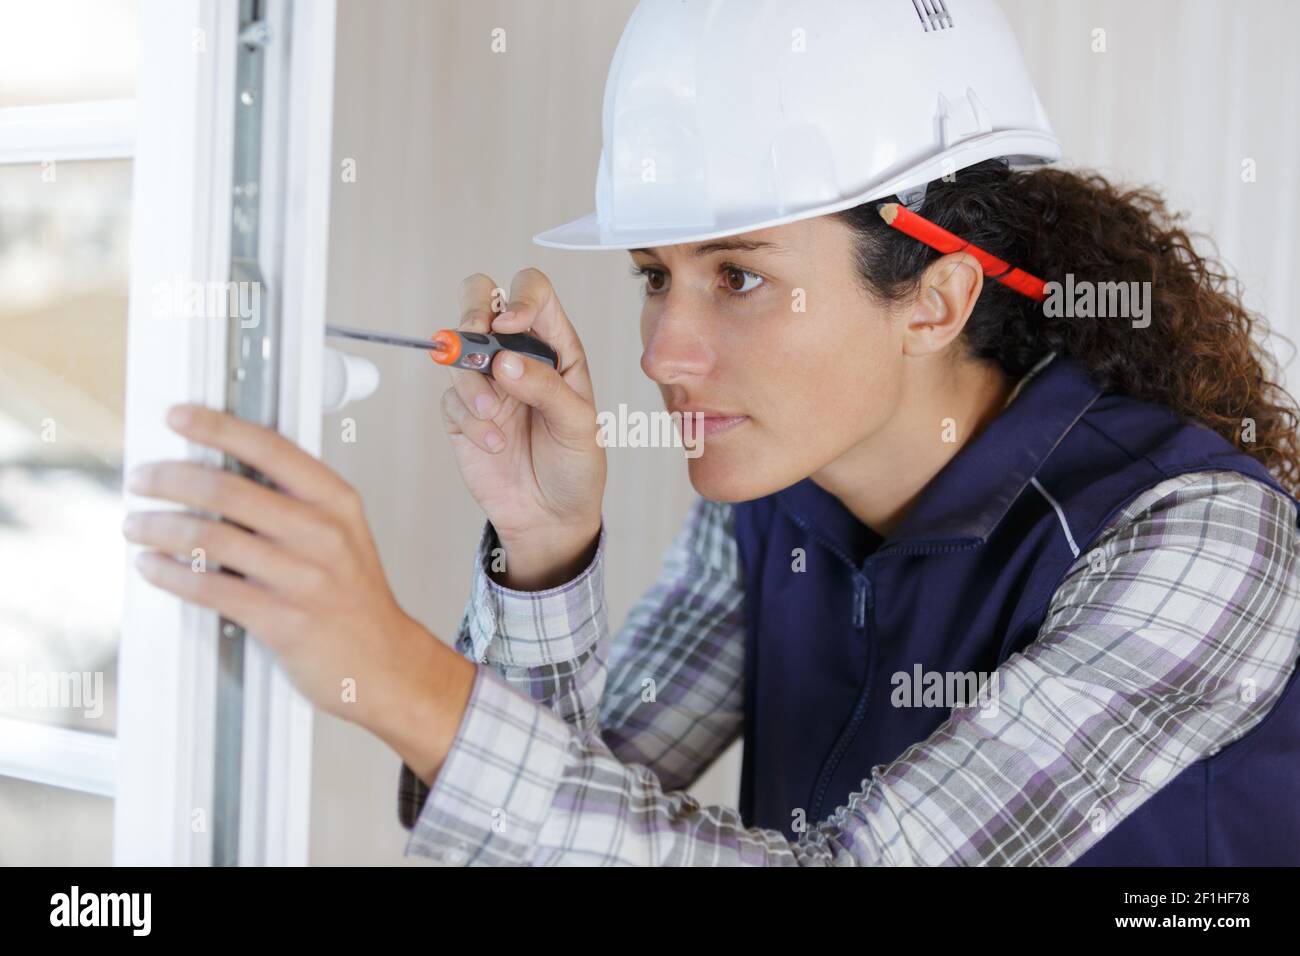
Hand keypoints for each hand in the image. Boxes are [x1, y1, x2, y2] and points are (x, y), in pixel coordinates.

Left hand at [122, 403, 473, 779]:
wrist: (385, 663)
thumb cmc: (356, 600)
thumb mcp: (343, 535)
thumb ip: (295, 504)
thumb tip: (224, 476)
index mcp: (337, 503)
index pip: (270, 448)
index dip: (218, 426)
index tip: (182, 417)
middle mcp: (322, 534)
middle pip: (228, 490)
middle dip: (171, 478)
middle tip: (144, 479)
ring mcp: (303, 577)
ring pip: (211, 538)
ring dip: (159, 528)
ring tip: (138, 525)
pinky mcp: (282, 619)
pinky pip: (209, 588)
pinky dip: (170, 573)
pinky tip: (154, 566)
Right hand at [440, 269, 606, 588]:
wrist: (550, 517)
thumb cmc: (576, 467)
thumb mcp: (578, 426)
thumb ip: (546, 387)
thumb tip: (504, 360)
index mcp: (556, 347)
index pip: (534, 293)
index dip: (519, 298)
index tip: (508, 328)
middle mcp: (518, 355)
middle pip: (482, 300)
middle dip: (472, 313)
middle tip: (474, 340)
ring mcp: (487, 382)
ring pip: (459, 352)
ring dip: (472, 386)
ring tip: (495, 422)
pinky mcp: (463, 413)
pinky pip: (450, 399)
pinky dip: (468, 420)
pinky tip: (493, 444)